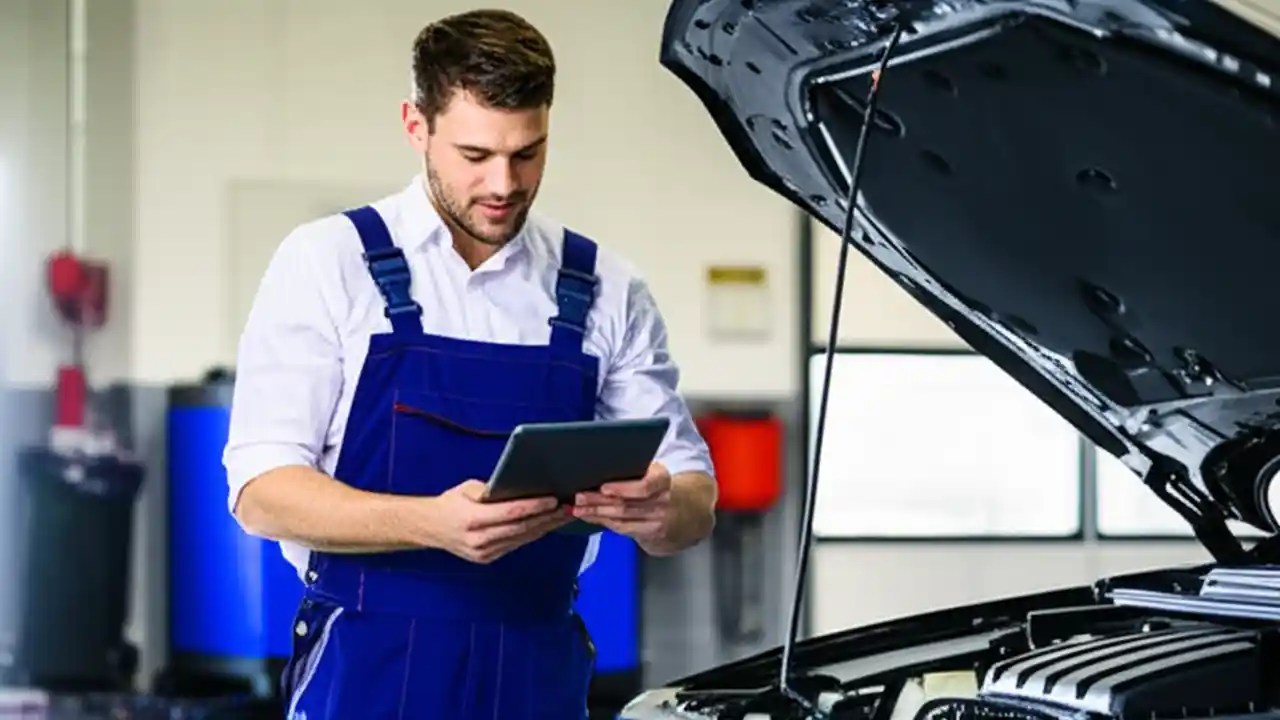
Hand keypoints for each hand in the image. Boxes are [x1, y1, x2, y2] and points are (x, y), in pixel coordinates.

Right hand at [426, 480, 570, 563]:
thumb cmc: (451, 503)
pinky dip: (532, 534)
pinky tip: (546, 524)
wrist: (429, 528)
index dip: (535, 506)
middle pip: (521, 528)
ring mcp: (483, 553)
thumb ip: (492, 489)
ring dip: (545, 527)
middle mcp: (478, 540)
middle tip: (569, 507)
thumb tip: (520, 485)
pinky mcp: (488, 558)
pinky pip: (516, 544)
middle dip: (548, 518)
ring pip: (522, 538)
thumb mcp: (467, 488)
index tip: (554, 499)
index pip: (511, 513)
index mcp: (472, 519)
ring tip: (564, 515)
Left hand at [571, 463, 672, 545]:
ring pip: (622, 518)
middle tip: (579, 498)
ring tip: (578, 509)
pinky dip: (603, 522)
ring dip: (596, 514)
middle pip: (626, 504)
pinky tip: (590, 517)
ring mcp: (657, 520)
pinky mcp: (651, 534)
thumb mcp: (654, 473)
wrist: (685, 511)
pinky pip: (622, 528)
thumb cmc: (659, 487)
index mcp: (662, 479)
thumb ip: (635, 471)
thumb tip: (599, 468)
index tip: (603, 488)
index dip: (623, 488)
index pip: (645, 486)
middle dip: (599, 501)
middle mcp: (662, 501)